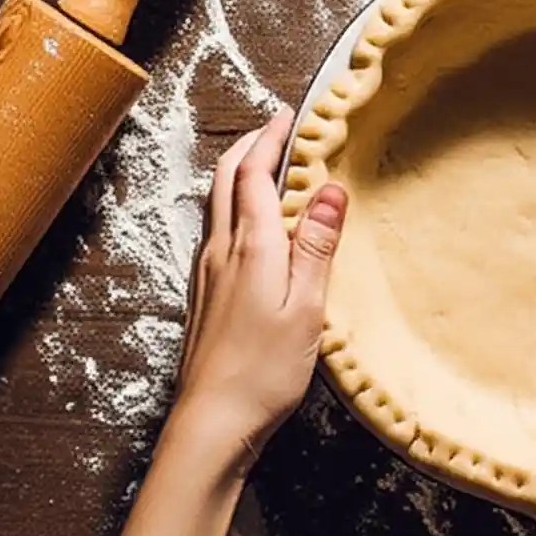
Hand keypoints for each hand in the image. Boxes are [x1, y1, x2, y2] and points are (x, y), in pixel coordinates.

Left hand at [174, 108, 348, 454]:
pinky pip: (218, 232)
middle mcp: (221, 252)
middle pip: (226, 180)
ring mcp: (207, 274)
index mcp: (250, 247)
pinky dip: (236, 207)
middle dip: (250, 146)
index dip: (271, 138)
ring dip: (239, 174)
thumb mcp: (306, 306)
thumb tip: (330, 189)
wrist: (212, 422)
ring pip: (217, 205)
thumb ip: (317, 246)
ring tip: (266, 165)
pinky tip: (252, 226)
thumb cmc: (264, 370)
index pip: (255, 174)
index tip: (289, 113)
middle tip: (276, 129)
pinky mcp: (205, 296)